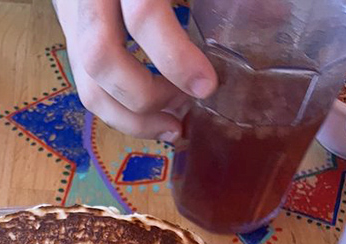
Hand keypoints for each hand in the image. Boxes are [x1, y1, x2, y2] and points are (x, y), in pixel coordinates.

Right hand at [53, 0, 216, 140]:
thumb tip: (272, 17)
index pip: (143, 15)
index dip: (175, 57)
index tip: (207, 86)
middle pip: (101, 59)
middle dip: (146, 96)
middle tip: (186, 105)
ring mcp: (75, 21)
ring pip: (89, 86)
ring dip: (132, 119)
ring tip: (172, 127)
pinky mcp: (73, 40)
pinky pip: (89, 89)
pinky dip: (121, 113)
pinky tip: (154, 118)